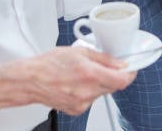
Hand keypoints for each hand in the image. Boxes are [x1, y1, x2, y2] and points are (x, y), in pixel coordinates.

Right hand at [14, 46, 134, 115]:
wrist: (31, 80)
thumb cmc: (50, 63)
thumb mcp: (80, 51)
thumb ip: (104, 58)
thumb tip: (120, 63)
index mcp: (90, 74)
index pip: (122, 80)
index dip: (130, 74)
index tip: (130, 68)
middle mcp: (87, 91)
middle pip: (113, 86)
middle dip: (112, 76)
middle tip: (103, 67)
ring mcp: (82, 103)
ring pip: (102, 93)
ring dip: (100, 83)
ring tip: (83, 75)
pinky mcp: (77, 110)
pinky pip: (92, 100)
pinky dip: (89, 91)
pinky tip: (77, 84)